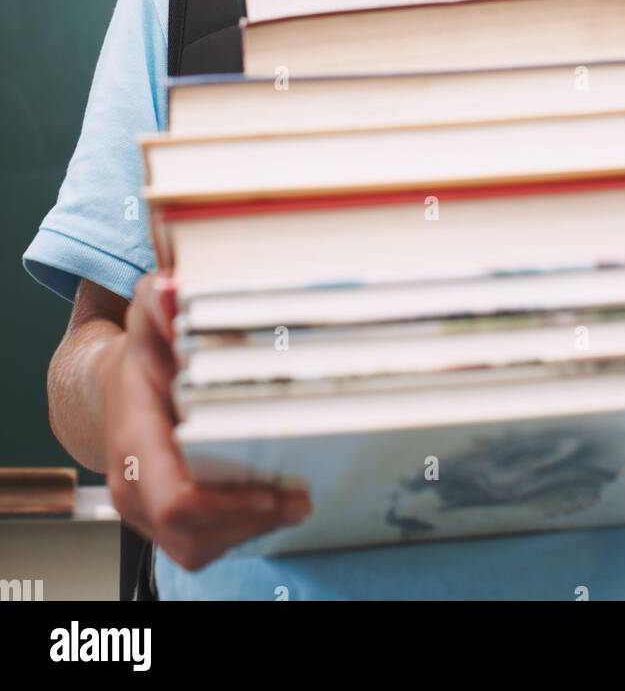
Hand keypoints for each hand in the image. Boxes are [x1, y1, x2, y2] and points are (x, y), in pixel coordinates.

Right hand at [101, 270, 311, 571]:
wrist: (114, 387)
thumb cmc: (140, 354)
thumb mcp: (148, 315)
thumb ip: (160, 300)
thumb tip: (174, 287)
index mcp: (134, 441)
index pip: (176, 501)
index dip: (226, 506)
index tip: (270, 492)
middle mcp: (134, 486)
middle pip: (194, 536)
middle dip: (251, 521)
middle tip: (300, 497)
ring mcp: (145, 512)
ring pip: (201, 548)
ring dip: (251, 530)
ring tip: (292, 501)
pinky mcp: (163, 524)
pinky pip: (203, 545)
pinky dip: (240, 529)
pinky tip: (268, 503)